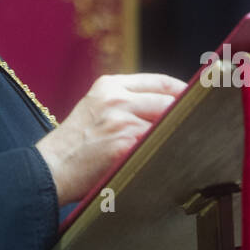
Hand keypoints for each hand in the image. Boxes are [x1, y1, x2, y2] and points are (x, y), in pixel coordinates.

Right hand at [34, 72, 186, 205]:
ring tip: (187, 146)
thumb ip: (125, 103)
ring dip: (177, 136)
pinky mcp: (123, 143)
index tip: (196, 101)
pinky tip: (171, 160)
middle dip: (184, 116)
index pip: (159, 81)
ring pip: (166, 123)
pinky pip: (157, 144)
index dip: (182, 91)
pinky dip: (167, 151)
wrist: (50, 168)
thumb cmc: (75, 145)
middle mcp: (116, 98)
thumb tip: (166, 109)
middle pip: (168, 101)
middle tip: (199, 128)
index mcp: (109, 85)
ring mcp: (120, 120)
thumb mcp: (95, 109)